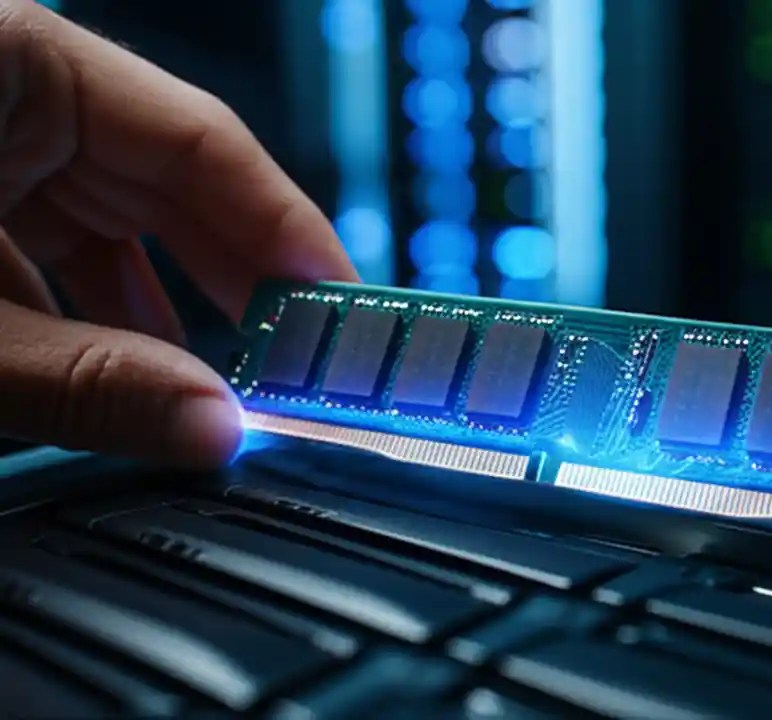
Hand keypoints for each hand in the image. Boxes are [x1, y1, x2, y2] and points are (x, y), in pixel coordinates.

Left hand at [0, 1, 356, 466]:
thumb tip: (213, 429)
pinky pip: (48, 239)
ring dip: (162, 310)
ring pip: (108, 219)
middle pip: (168, 184)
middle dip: (235, 286)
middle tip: (304, 368)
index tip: (348, 311)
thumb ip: (86, 378)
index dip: (288, 232)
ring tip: (220, 388)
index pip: (203, 139)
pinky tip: (126, 370)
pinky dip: (87, 309)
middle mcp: (9, 85)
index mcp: (15, 57)